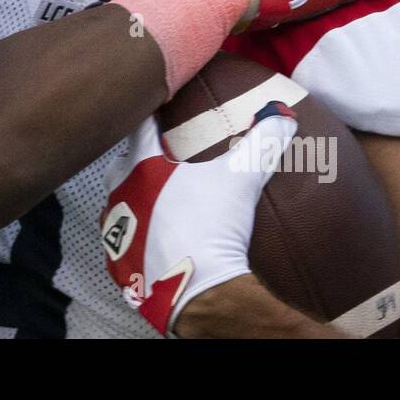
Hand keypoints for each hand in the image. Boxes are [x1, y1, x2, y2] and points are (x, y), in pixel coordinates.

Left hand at [100, 104, 296, 335]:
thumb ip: (261, 144)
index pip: (142, 128)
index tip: (158, 112)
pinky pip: (120, 243)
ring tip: (150, 199)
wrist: (197, 288)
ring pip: (116, 204)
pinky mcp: (119, 261)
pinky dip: (132, 238)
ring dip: (130, 198)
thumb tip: (284, 117)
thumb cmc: (214, 225)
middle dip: (136, 159)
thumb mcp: (242, 178)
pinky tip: (149, 239)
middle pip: (122, 165)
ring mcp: (116, 229)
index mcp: (143, 166)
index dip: (152, 118)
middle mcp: (121, 193)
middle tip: (157, 159)